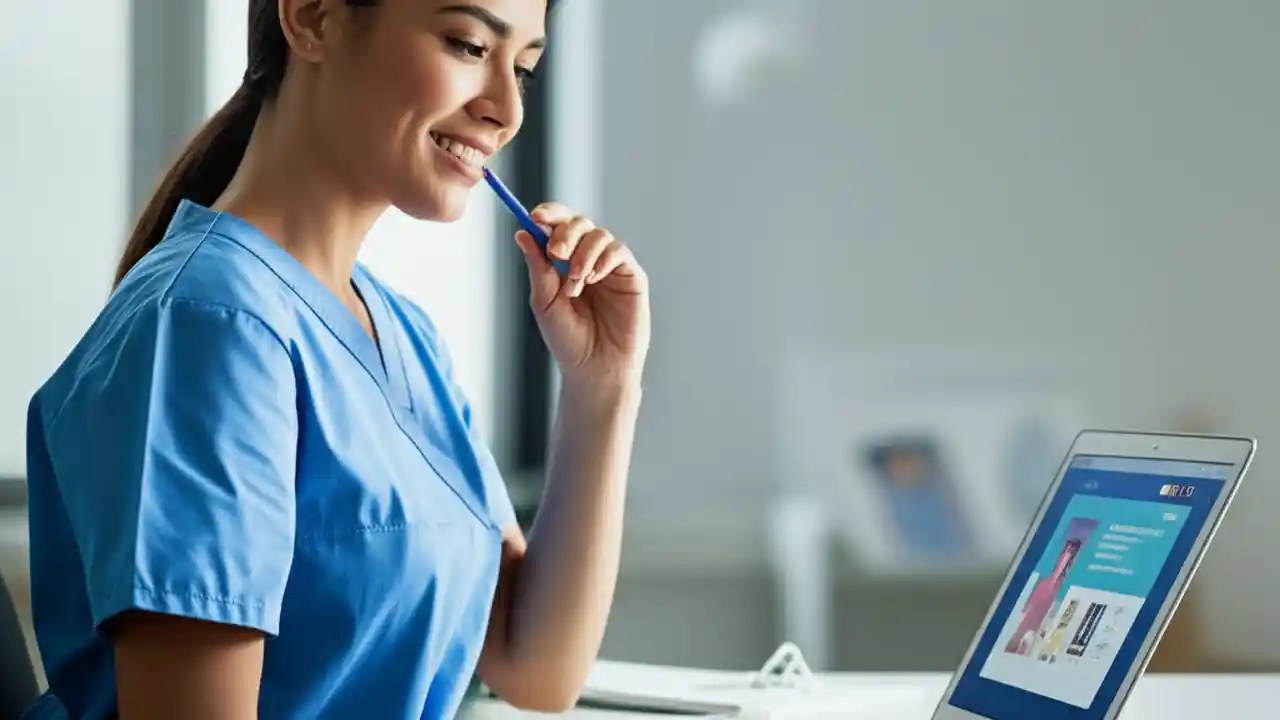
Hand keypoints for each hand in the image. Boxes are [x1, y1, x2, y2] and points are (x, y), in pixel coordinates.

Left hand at [512, 203, 649, 388]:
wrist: (594, 369)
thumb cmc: (568, 340)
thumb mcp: (544, 302)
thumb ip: (538, 268)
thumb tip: (523, 232)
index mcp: (564, 262)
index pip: (558, 226)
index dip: (548, 215)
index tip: (535, 217)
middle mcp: (588, 259)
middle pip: (580, 223)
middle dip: (566, 232)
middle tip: (556, 253)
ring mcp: (610, 267)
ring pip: (600, 235)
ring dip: (583, 254)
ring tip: (576, 284)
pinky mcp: (631, 276)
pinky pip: (619, 252)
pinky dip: (604, 259)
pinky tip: (594, 278)